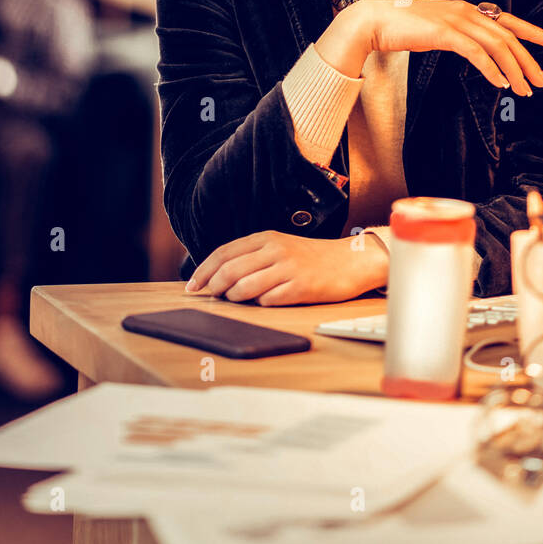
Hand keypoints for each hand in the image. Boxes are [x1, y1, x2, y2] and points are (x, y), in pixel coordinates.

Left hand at [184, 230, 387, 305]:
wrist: (351, 261)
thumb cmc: (312, 258)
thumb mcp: (280, 247)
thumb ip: (253, 257)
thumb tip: (218, 276)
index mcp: (267, 238)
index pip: (224, 253)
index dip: (203, 270)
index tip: (191, 286)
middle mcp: (275, 250)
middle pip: (230, 270)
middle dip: (213, 287)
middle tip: (210, 297)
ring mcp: (288, 269)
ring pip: (245, 287)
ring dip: (235, 298)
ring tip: (238, 300)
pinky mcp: (301, 287)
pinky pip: (269, 300)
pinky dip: (261, 304)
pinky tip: (267, 301)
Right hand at [365, 0, 542, 96]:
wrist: (375, 20)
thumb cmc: (404, 27)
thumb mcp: (439, 28)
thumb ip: (460, 34)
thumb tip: (477, 50)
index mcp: (469, 9)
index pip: (509, 20)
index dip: (533, 31)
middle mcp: (468, 11)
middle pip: (509, 37)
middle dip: (529, 61)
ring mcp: (457, 21)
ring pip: (497, 46)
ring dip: (515, 71)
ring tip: (525, 90)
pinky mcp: (445, 33)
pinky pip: (476, 54)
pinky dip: (491, 70)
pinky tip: (500, 84)